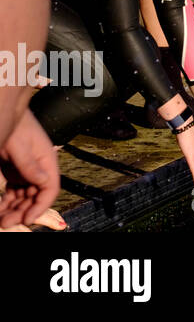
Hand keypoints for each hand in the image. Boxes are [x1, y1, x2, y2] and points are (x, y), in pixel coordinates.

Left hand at [0, 110, 58, 227]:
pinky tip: (1, 207)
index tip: (28, 219)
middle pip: (36, 196)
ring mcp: (26, 169)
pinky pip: (14, 191)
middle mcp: (38, 167)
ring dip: (15, 209)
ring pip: (24, 196)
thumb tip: (44, 182)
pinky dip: (8, 201)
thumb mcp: (20, 145)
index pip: (50, 188)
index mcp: (46, 159)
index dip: (41, 206)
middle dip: (23, 211)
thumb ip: (31, 164)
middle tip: (7, 222)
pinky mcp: (14, 170)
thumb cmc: (13, 123)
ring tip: (2, 219)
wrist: (3, 109)